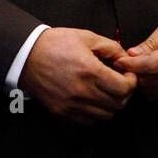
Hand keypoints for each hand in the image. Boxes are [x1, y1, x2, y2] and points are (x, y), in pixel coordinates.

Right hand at [18, 27, 136, 123]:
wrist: (26, 56)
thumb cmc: (54, 44)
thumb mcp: (85, 37)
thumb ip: (110, 47)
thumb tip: (125, 58)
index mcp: (89, 70)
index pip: (124, 88)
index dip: (131, 82)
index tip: (127, 75)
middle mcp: (81, 91)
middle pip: (118, 104)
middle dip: (124, 93)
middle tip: (119, 82)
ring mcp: (71, 104)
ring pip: (106, 115)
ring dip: (111, 104)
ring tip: (105, 90)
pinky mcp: (63, 112)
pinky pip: (90, 120)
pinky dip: (96, 112)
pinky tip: (92, 98)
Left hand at [113, 12, 157, 100]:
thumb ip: (151, 41)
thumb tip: (133, 54)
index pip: (151, 65)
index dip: (131, 65)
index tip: (119, 61)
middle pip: (150, 80)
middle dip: (133, 73)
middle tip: (123, 64)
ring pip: (153, 90)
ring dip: (140, 82)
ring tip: (134, 69)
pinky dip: (150, 88)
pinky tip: (146, 76)